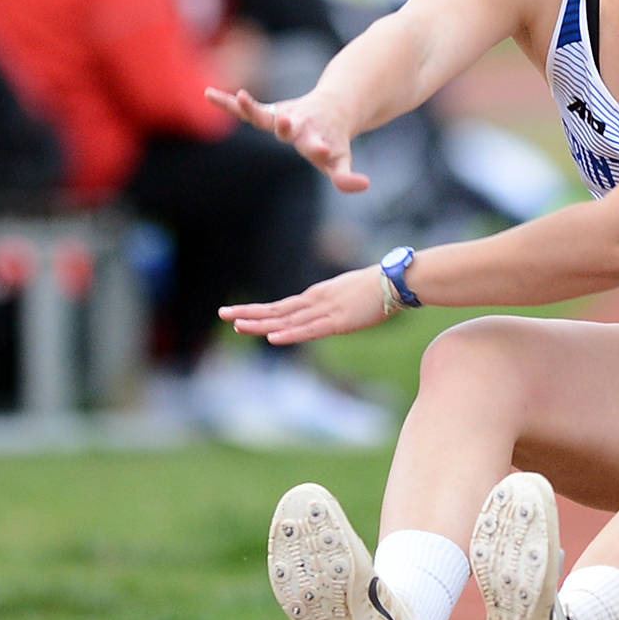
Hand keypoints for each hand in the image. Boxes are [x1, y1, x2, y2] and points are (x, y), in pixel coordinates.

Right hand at [206, 87, 370, 191]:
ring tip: (241, 97)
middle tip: (285, 120)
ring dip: (252, 107)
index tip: (324, 151)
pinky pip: (244, 110)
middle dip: (286, 125)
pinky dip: (227, 104)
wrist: (331, 108)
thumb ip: (346, 176)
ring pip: (263, 114)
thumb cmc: (332, 140)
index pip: (317, 145)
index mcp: (316, 138)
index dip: (320, 149)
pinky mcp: (266, 112)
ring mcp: (279, 117)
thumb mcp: (340, 160)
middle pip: (289, 126)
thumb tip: (364, 185)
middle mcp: (297, 125)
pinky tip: (208, 94)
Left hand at [220, 265, 392, 343]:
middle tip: (222, 314)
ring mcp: (325, 311)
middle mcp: (315, 302)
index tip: (234, 314)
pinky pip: (309, 331)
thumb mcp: (347, 295)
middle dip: (248, 313)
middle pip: (276, 310)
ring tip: (238, 327)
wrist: (396, 280)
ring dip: (261, 324)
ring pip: (287, 320)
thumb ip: (332, 304)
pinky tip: (273, 338)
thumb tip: (325, 312)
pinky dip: (290, 335)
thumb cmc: (377, 287)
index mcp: (316, 296)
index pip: (280, 306)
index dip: (257, 311)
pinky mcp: (338, 322)